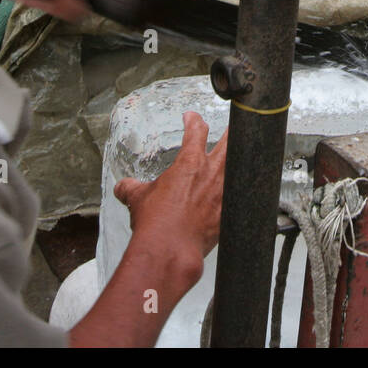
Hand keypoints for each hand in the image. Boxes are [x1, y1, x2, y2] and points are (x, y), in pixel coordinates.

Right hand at [115, 111, 227, 282]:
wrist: (170, 250)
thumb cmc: (156, 223)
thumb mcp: (138, 199)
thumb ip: (131, 188)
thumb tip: (122, 187)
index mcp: (190, 162)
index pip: (195, 131)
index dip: (193, 120)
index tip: (191, 117)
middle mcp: (211, 173)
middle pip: (230, 140)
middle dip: (233, 130)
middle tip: (236, 124)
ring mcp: (224, 192)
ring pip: (240, 165)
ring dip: (240, 158)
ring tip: (244, 154)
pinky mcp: (230, 212)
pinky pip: (242, 196)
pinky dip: (241, 192)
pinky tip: (243, 193)